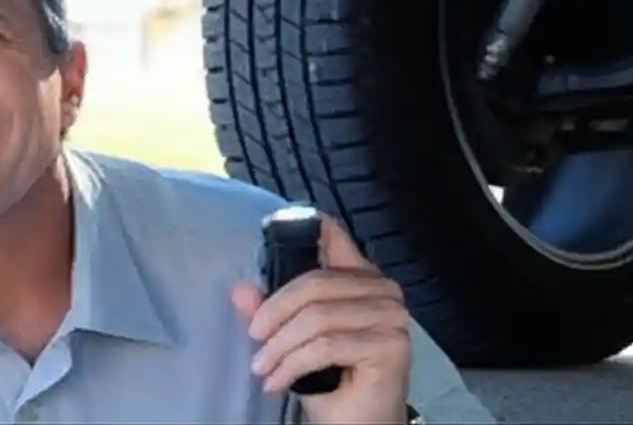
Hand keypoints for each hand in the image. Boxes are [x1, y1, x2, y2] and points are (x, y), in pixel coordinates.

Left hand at [232, 214, 411, 424]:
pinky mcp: (392, 347)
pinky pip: (327, 346)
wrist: (358, 424)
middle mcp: (383, 291)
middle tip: (254, 339)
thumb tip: (240, 290)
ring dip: (280, 347)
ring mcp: (392, 318)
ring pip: (318, 318)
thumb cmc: (331, 382)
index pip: (334, 236)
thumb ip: (270, 313)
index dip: (303, 228)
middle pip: (315, 284)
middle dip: (274, 313)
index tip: (269, 231)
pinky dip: (294, 365)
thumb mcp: (291, 341)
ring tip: (262, 369)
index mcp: (361, 278)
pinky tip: (278, 382)